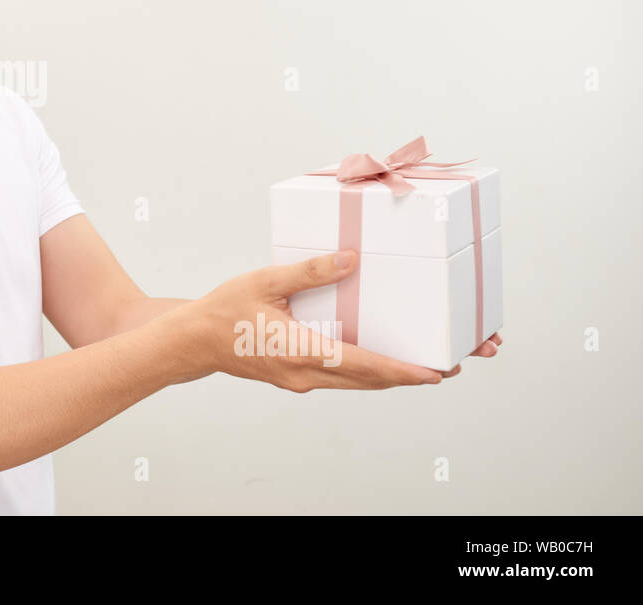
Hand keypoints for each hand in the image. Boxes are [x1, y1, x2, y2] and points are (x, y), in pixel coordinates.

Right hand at [170, 250, 495, 390]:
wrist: (192, 342)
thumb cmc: (223, 312)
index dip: (401, 371)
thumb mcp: (264, 282)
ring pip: (357, 382)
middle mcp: (306, 374)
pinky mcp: (296, 376)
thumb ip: (308, 272)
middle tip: (450, 367)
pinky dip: (367, 371)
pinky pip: (341, 377)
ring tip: (425, 367)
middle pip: (370, 380)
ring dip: (391, 376)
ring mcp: (301, 379)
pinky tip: (379, 360)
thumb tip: (348, 260)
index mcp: (301, 352)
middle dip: (411, 376)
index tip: (434, 374)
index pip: (363, 366)